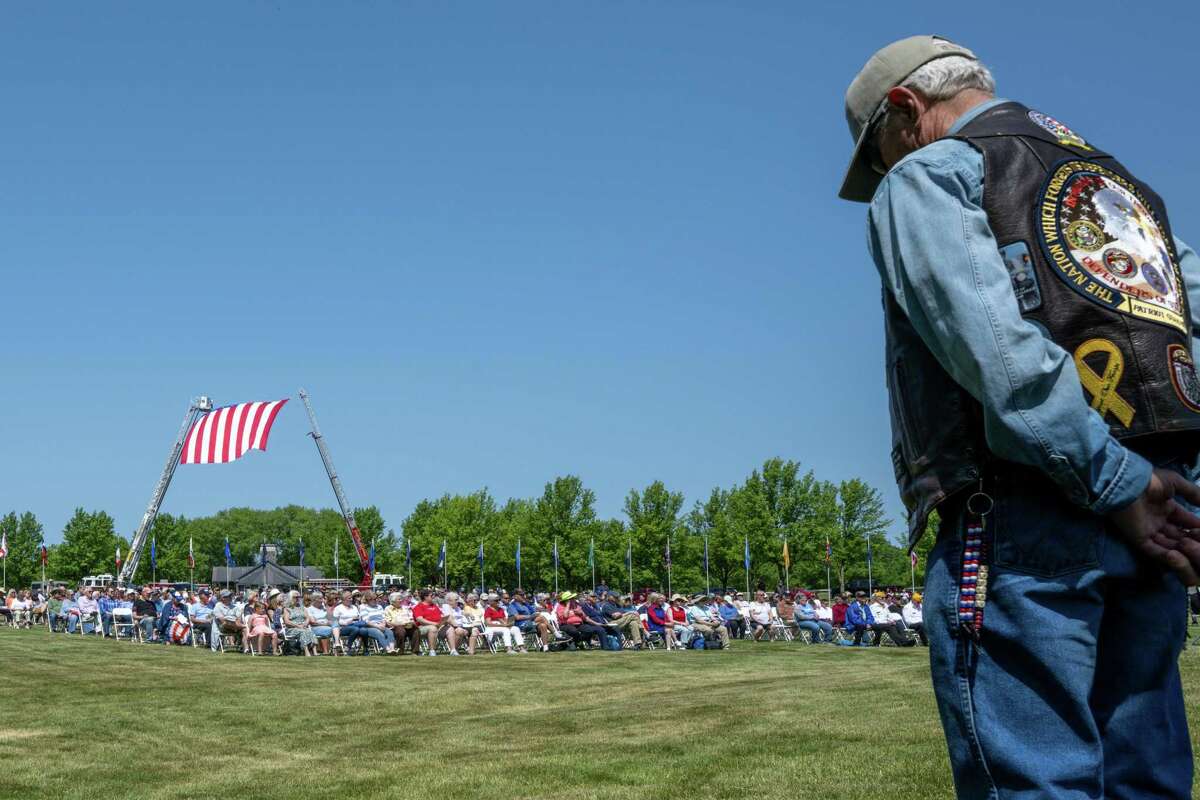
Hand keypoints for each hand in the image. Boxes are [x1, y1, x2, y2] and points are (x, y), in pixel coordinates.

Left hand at [1109, 467, 1199, 584]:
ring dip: (1183, 550)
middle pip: (1179, 535)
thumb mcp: (1175, 483)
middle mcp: (1158, 520)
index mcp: (1166, 507)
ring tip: (1196, 552)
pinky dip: (1168, 556)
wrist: (1128, 485)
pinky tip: (1181, 557)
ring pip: (1169, 545)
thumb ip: (1192, 492)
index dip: (1196, 527)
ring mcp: (1149, 531)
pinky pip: (1156, 551)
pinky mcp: (1139, 539)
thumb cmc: (1151, 482)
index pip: (1185, 521)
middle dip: (1192, 540)